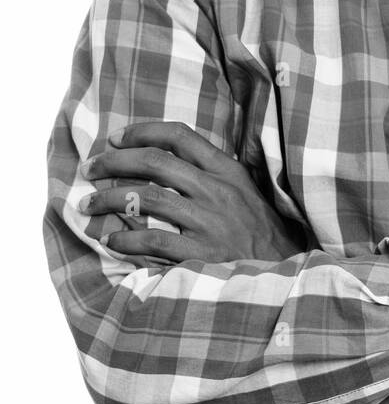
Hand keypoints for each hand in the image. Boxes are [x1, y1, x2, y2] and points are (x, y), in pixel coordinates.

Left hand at [80, 121, 303, 263]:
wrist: (287, 271)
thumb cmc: (260, 232)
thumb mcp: (244, 192)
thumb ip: (211, 173)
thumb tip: (163, 160)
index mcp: (227, 171)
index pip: (180, 136)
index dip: (142, 132)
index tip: (115, 139)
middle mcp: (217, 191)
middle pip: (155, 162)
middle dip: (114, 161)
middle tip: (90, 167)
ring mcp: (210, 222)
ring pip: (147, 198)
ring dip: (109, 199)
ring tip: (87, 204)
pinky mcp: (202, 254)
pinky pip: (154, 240)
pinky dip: (126, 239)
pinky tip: (110, 241)